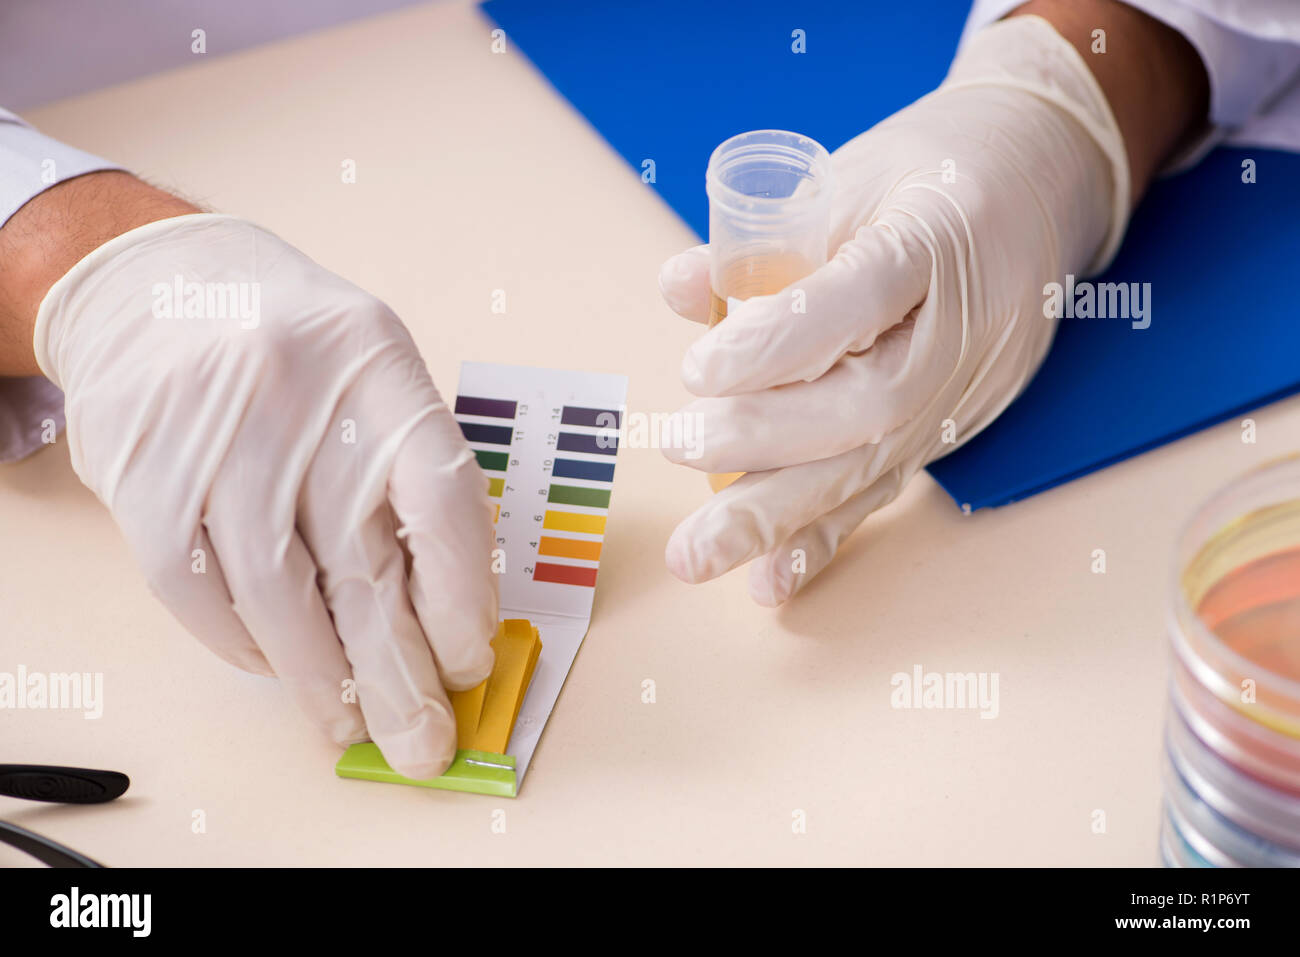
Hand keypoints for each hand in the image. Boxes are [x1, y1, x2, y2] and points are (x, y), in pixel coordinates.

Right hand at [35, 213, 497, 777]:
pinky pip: (195, 586)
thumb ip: (408, 482)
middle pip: (359, 560)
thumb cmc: (293, 351)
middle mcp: (299, 394)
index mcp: (379, 365)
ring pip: (274, 589)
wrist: (152, 283)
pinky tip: (276, 666)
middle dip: (396, 671)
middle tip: (421, 742)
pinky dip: (240, 641)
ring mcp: (212, 431)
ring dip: (317, 674)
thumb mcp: (373, 379)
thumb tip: (445, 620)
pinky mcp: (143, 468)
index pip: (441, 496)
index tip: (468, 661)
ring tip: (347, 725)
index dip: (461, 596)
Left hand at [656, 16, 1127, 604]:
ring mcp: (964, 390)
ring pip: (873, 465)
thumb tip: (678, 288)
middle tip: (679, 445)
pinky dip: (822, 542)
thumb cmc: (936, 172)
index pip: (861, 299)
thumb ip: (765, 237)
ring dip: (776, 519)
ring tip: (699, 555)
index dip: (779, 342)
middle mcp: (963, 330)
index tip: (698, 368)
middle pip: (870, 403)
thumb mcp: (852, 174)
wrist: (1044, 187)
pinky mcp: (949, 430)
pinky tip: (768, 586)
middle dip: (765, 439)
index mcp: (941, 239)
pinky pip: (885, 492)